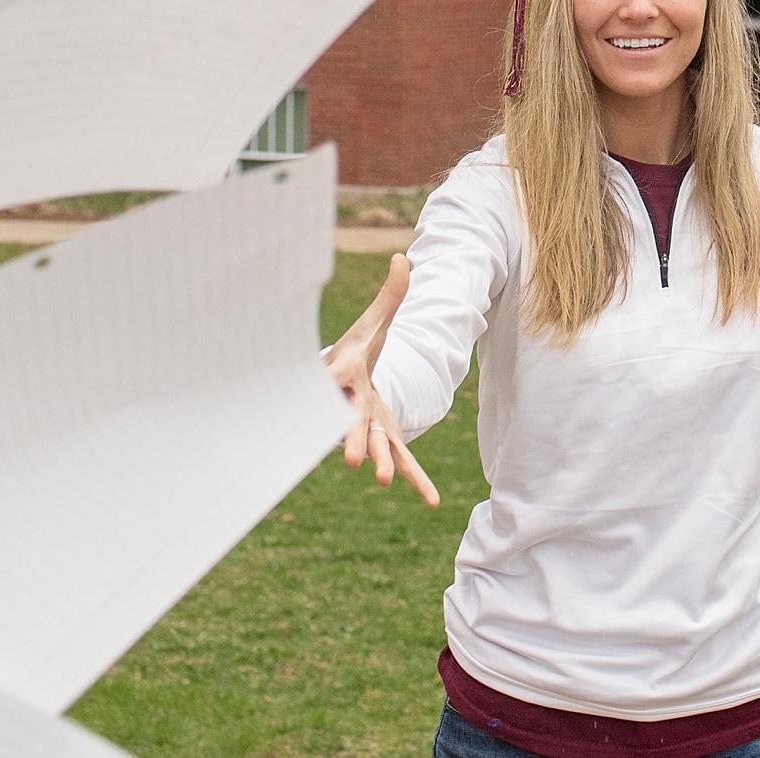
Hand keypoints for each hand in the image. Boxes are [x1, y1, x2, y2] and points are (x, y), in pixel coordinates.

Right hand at [324, 253, 439, 506]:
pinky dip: (418, 479)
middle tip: (347, 459)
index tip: (324, 388)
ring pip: (373, 445)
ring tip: (385, 481)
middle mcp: (350, 403)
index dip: (329, 384)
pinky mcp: (385, 437)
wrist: (346, 380)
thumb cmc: (357, 350)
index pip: (334, 378)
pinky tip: (434, 500)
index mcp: (344, 373)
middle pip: (348, 422)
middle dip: (348, 439)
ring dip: (381, 462)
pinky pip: (403, 458)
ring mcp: (366, 424)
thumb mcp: (374, 322)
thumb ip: (391, 295)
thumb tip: (404, 258)